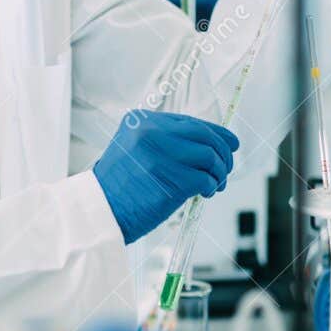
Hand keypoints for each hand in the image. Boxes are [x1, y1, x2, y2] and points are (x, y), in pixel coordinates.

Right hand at [92, 109, 238, 244]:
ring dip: (219, 173)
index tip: (231, 144)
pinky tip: (205, 192)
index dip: (216, 133)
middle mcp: (152, 132)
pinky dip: (211, 186)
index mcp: (142, 120)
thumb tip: (208, 141)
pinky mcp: (172, 181)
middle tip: (225, 168)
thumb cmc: (120, 184)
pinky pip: (206, 179)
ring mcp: (162, 156)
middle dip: (223, 153)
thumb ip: (164, 139)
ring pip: (210, 157)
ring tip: (214, 184)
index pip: (191, 122)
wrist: (100, 211)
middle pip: (206, 136)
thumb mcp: (134, 147)